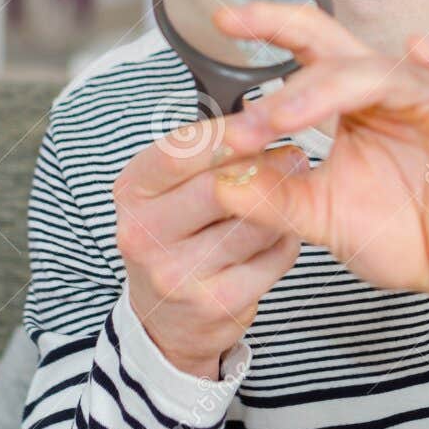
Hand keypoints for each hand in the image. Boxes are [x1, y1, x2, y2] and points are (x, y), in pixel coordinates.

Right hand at [113, 119, 304, 378]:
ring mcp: (177, 275)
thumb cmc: (177, 234)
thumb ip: (205, 153)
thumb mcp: (170, 188)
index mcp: (132, 191)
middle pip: (219, 188)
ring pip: (254, 223)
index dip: (228, 133)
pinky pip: (273, 259)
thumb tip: (262, 111)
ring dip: (284, 202)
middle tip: (296, 154)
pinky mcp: (216, 306)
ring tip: (293, 190)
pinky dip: (286, 241)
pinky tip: (282, 232)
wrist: (166, 317)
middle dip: (267, 165)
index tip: (267, 116)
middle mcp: (144, 235)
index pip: (178, 152)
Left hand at [208, 2, 428, 351]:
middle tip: (243, 112)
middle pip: (335, 52)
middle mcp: (392, 90)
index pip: (308, 48)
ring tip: (283, 116)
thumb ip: (275, 197)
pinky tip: (422, 46)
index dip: (268, 27)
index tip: (220, 22)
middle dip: (285, 61)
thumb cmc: (404, 232)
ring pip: (381, 73)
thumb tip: (218, 181)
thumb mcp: (324, 216)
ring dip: (327, 90)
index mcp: (354, 101)